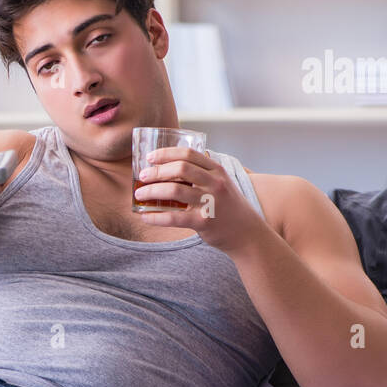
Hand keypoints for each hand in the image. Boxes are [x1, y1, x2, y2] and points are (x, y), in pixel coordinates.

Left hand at [133, 146, 267, 255]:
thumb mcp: (221, 183)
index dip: (166, 153)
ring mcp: (210, 202)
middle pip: (180, 168)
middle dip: (156, 171)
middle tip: (142, 176)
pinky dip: (156, 217)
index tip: (150, 157)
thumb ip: (202, 174)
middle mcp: (215, 183)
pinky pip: (174, 218)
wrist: (247, 233)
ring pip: (175, 190)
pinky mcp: (204, 222)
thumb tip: (170, 167)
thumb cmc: (228, 207)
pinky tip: (145, 216)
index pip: (188, 154)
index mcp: (217, 170)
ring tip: (139, 194)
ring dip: (151, 191)